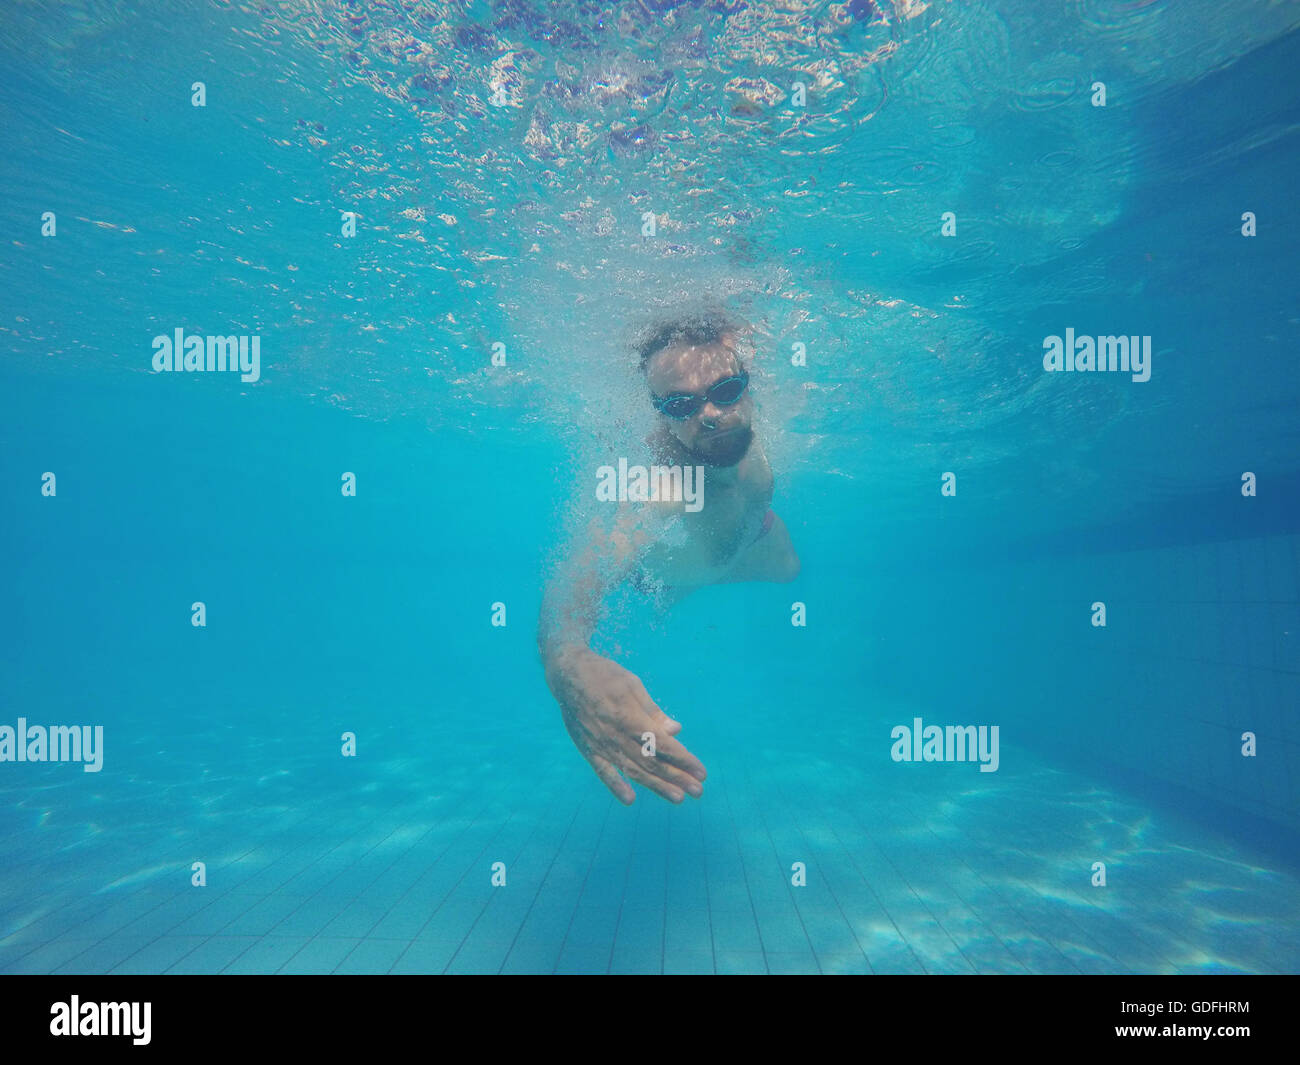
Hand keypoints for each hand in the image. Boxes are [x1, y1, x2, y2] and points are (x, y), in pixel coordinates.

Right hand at [546, 648, 706, 803]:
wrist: (568, 675)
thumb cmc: (606, 676)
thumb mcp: (634, 686)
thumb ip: (654, 712)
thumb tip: (676, 730)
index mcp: (631, 718)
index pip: (664, 745)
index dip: (684, 760)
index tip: (701, 771)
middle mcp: (617, 735)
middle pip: (652, 762)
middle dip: (677, 777)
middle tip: (698, 790)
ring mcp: (602, 745)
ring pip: (633, 771)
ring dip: (657, 786)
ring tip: (678, 797)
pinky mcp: (588, 749)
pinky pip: (603, 771)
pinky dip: (616, 786)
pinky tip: (629, 799)